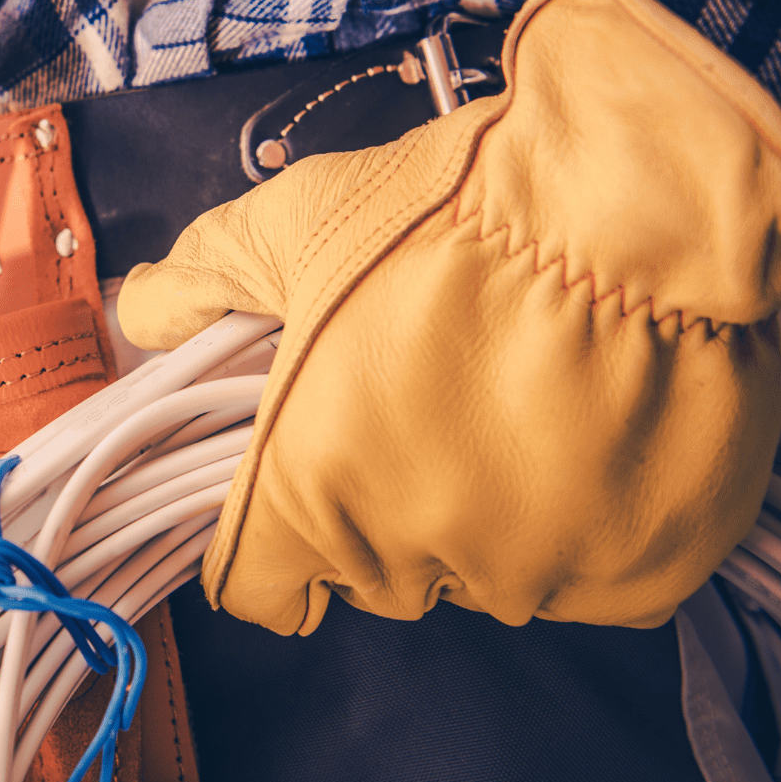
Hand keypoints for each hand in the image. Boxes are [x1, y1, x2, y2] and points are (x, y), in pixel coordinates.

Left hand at [118, 0, 780, 633]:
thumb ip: (204, 279)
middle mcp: (416, 557)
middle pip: (378, 573)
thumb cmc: (450, 210)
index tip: (304, 482)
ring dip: (494, 515)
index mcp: (310, 493)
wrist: (633, 198)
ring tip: (523, 403)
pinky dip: (591, 529)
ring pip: (489, 576)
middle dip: (386, 503)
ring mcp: (534, 575)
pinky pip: (591, 579)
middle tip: (429, 401)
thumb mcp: (294, 224)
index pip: (261, 583)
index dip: (273, 533)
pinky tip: (593, 438)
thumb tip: (142, 311)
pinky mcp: (638, 575)